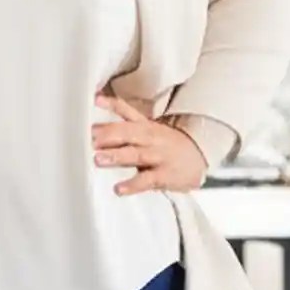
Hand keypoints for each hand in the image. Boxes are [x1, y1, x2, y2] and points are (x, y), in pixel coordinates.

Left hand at [91, 95, 206, 194]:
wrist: (199, 158)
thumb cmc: (166, 145)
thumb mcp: (147, 131)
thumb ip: (123, 126)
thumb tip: (94, 128)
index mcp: (145, 126)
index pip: (127, 110)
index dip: (111, 104)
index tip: (95, 100)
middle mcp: (151, 138)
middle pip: (128, 133)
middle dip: (108, 135)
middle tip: (90, 139)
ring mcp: (158, 156)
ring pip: (135, 154)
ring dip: (116, 156)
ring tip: (98, 159)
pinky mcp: (164, 175)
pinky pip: (147, 180)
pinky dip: (133, 185)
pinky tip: (119, 188)